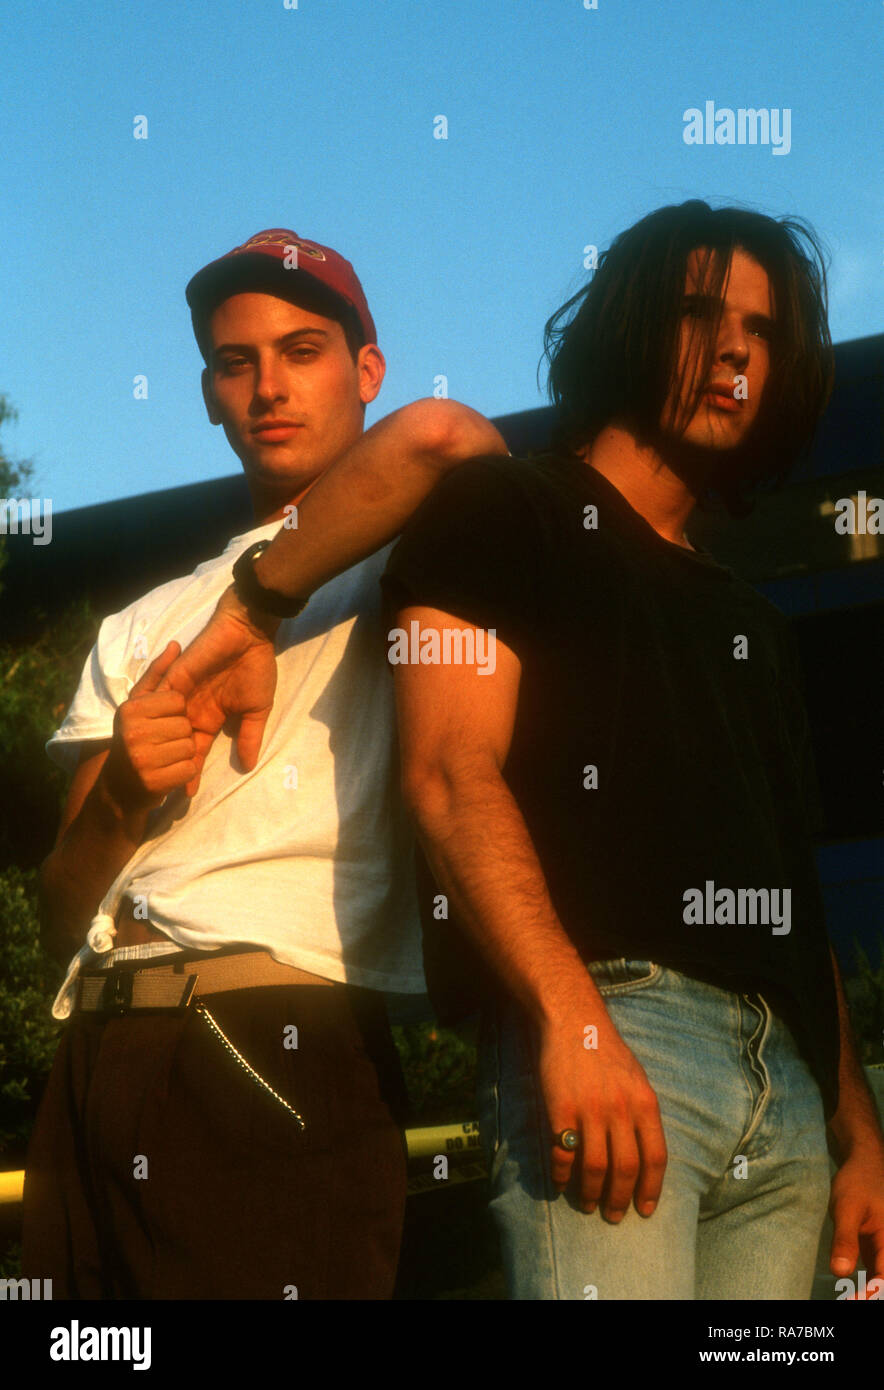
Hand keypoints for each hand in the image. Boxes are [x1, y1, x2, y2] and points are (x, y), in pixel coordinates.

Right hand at [102, 641, 197, 812]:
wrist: (116, 791)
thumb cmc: (133, 740)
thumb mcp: (139, 705)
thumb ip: (159, 674)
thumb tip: (175, 644)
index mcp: (130, 710)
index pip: (178, 700)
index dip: (177, 712)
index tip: (161, 722)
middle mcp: (132, 732)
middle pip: (186, 725)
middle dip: (181, 735)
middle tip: (162, 744)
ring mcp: (141, 759)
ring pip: (190, 747)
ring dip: (183, 754)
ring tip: (164, 758)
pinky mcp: (152, 782)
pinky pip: (189, 770)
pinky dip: (184, 773)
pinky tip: (167, 773)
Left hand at [162, 587, 278, 792]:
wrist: (248, 635)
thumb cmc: (255, 669)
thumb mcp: (255, 710)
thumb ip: (249, 736)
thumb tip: (248, 766)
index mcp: (210, 717)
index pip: (196, 749)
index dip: (192, 769)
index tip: (188, 793)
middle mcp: (191, 710)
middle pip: (175, 743)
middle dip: (170, 765)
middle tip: (161, 790)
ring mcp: (181, 695)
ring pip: (164, 727)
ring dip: (158, 746)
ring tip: (150, 769)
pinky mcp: (176, 680)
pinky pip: (159, 702)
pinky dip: (154, 719)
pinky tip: (149, 740)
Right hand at [538, 1010, 667, 1221]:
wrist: (573, 1022)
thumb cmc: (607, 1052)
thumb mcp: (638, 1079)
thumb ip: (643, 1114)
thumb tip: (646, 1154)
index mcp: (645, 1103)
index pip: (655, 1158)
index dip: (651, 1189)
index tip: (645, 1210)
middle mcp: (620, 1110)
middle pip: (625, 1169)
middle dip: (620, 1199)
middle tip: (614, 1216)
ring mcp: (589, 1111)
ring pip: (595, 1167)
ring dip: (592, 1193)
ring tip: (588, 1205)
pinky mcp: (560, 1110)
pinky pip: (562, 1153)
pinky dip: (562, 1174)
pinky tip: (561, 1182)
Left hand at [829, 1138, 883, 1296]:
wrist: (865, 1161)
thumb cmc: (858, 1182)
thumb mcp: (846, 1209)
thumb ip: (845, 1240)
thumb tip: (839, 1272)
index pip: (883, 1277)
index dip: (871, 1293)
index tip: (851, 1299)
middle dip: (871, 1294)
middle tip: (848, 1299)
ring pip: (881, 1277)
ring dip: (869, 1291)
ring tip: (849, 1298)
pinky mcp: (877, 1248)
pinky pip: (876, 1271)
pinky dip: (867, 1284)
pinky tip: (853, 1292)